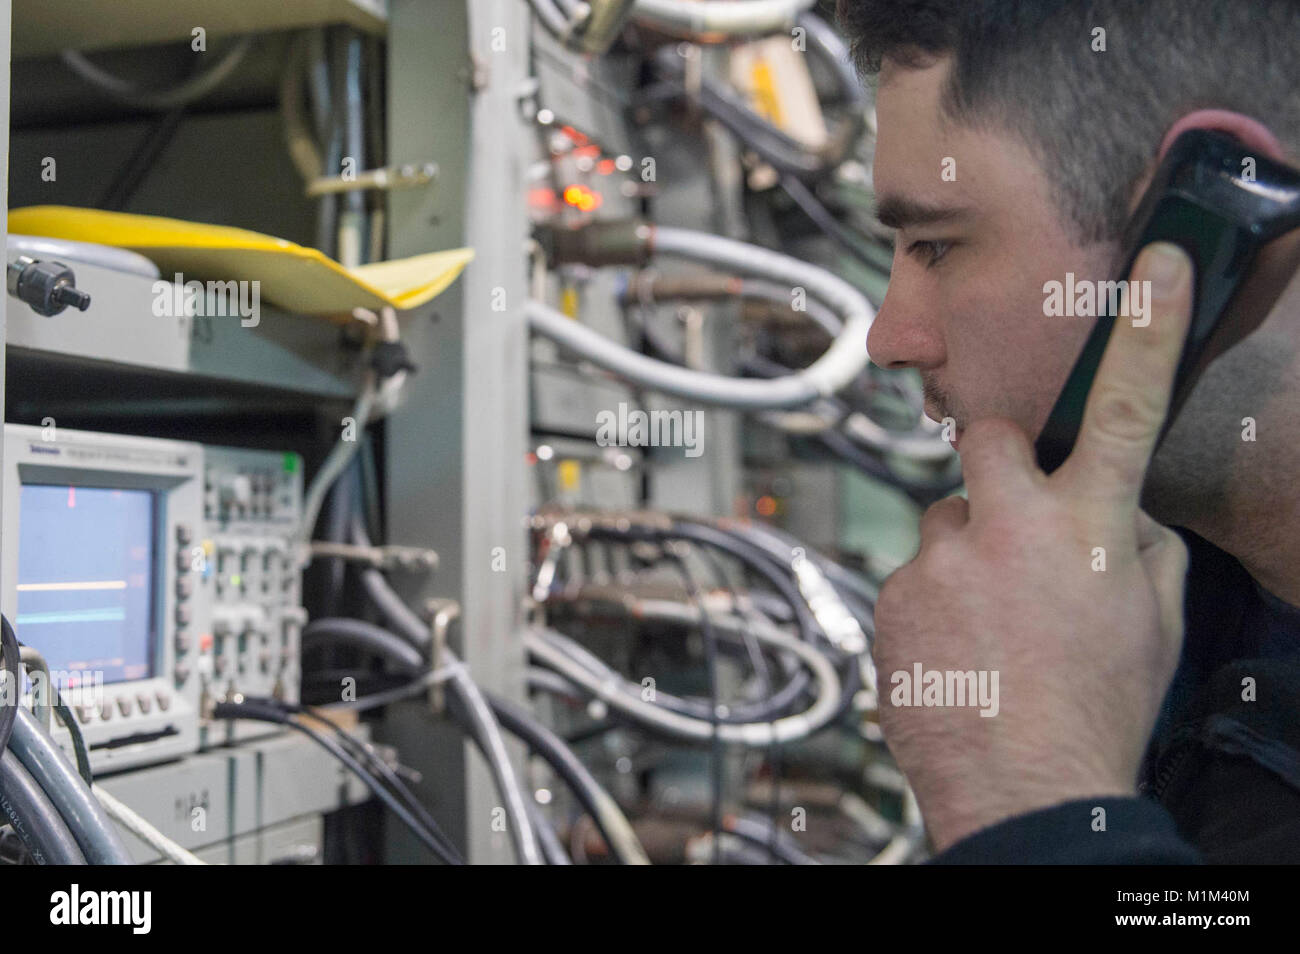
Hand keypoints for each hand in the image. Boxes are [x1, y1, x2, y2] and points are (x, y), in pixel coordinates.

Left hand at [873, 243, 1195, 851]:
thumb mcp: (1151, 619)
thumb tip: (1116, 502)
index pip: (1124, 409)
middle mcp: (1009, 527)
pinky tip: (959, 649)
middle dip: (1000, 469)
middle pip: (986, 439)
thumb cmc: (1100, 708)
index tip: (1155, 269)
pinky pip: (913, 574)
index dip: (1145, 333)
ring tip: (989, 623)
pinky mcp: (892, 596)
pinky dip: (933, 602)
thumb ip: (1135, 538)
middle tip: (1017, 525)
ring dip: (965, 553)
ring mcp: (940, 560)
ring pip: (946, 520)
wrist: (1026, 793)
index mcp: (1092, 528)